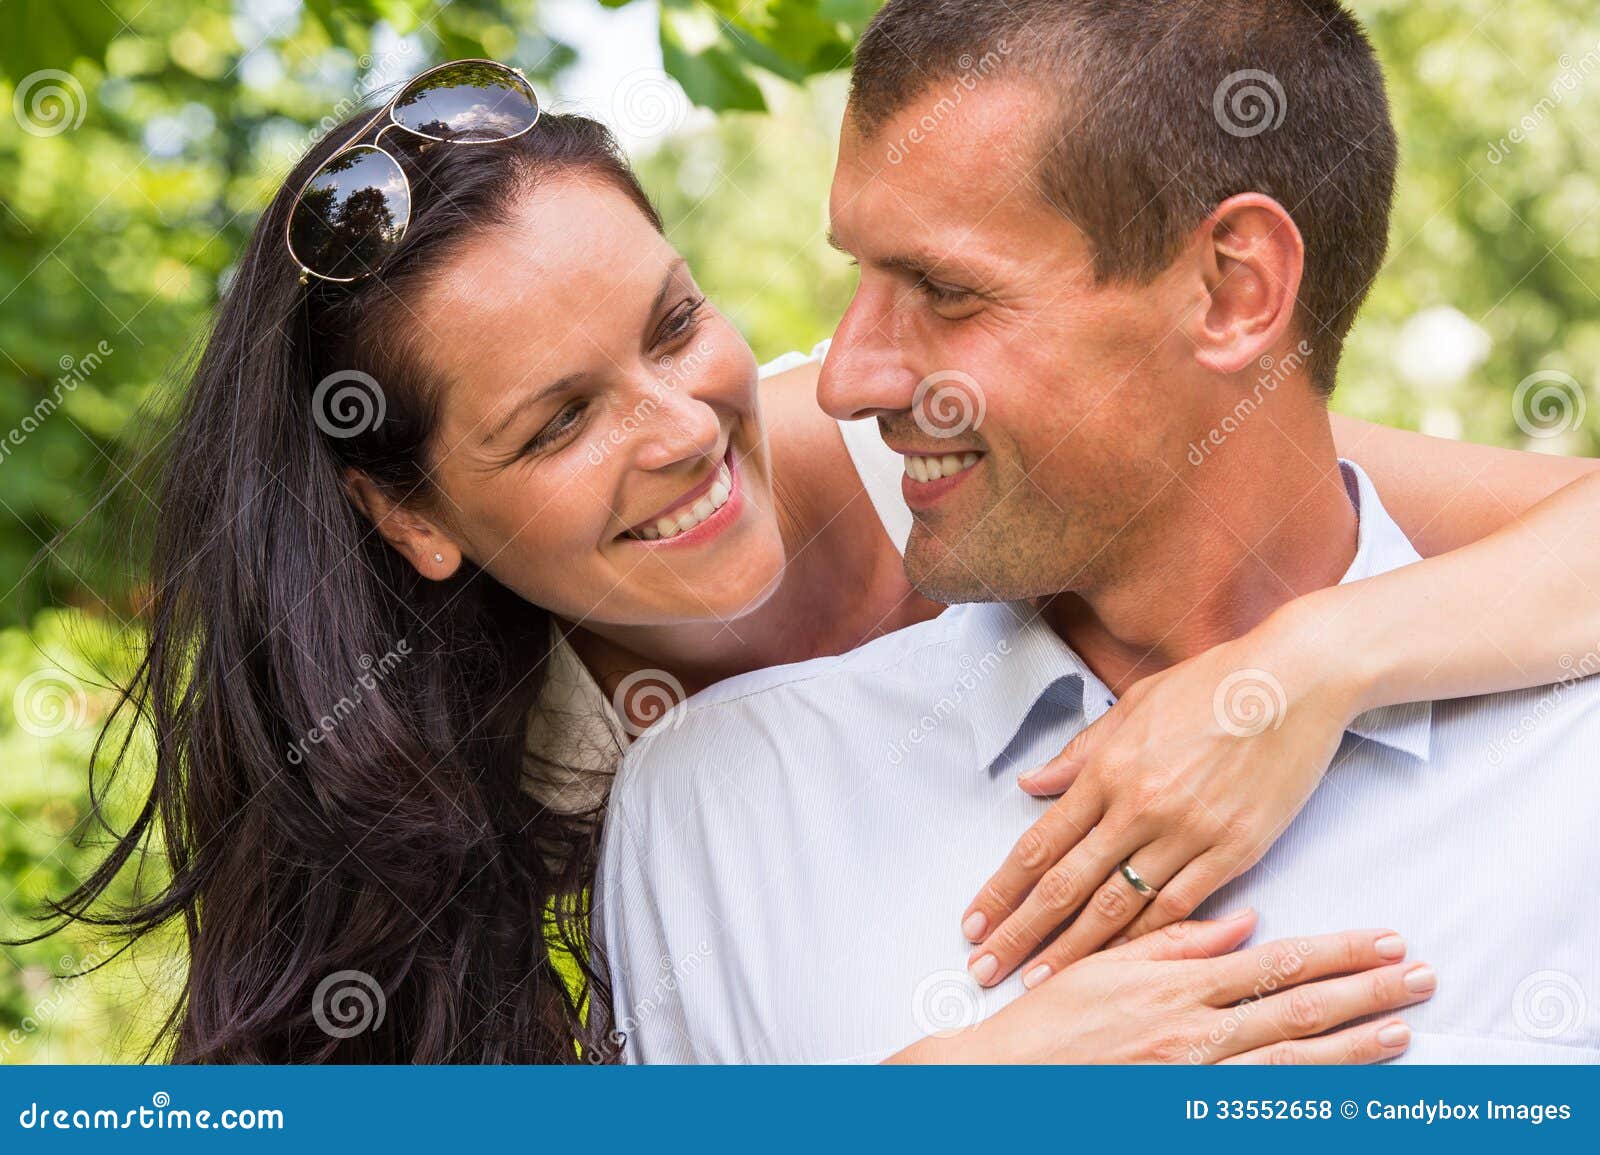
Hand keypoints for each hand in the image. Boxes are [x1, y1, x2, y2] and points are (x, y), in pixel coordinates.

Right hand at [902, 912, 1433, 1063]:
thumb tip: (1242, 922)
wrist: (1007, 1085)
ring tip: (1403, 1028)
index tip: (1382, 940)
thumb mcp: (1107, 965)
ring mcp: (1198, 1082)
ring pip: (1296, 1063)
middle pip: (1300, 1009)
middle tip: (1418, 977)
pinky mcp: (1189, 1115)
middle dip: (1368, 992)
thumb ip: (1178, 942)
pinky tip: (1348, 1093)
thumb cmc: (1047, 1026)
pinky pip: (1264, 1109)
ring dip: (1356, 1046)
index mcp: (1177, 987)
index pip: (1277, 962)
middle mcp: (1196, 1034)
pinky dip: (1311, 1099)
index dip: (1337, 951)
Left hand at [961, 609, 1363, 988]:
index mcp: (1108, 769)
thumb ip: (1080, 753)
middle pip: (1066, 885)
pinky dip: (1146, 940)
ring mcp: (1188, 832)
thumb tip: (1030, 784)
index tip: (973, 923)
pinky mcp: (1234, 850)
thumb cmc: (1212, 685)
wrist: (1294, 681)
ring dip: (1074, 950)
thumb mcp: (1133, 706)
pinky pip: (1181, 907)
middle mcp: (1139, 806)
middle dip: (1021, 933)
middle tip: (985, 969)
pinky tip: (1118, 966)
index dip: (1002, 890)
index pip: (1039, 844)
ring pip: (1118, 908)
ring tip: (1040, 981)